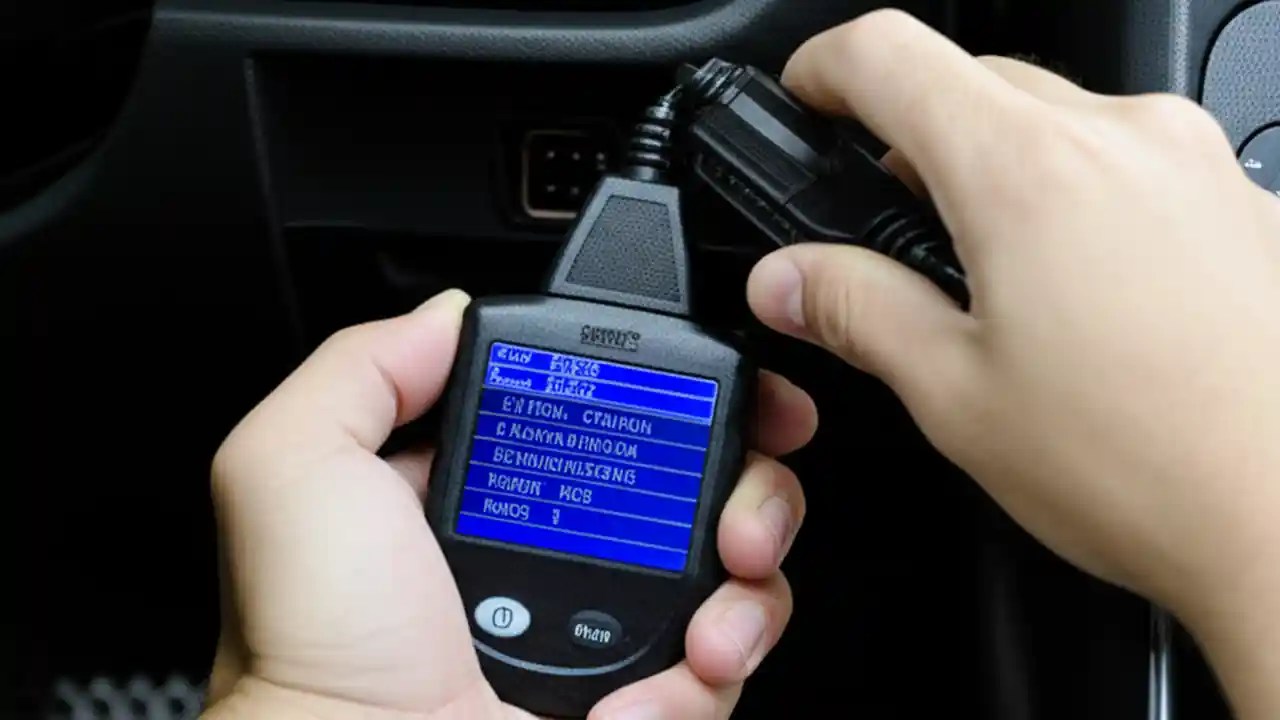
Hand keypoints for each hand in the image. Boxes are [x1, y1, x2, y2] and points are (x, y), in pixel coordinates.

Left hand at [201, 289, 815, 719]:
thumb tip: (447, 314)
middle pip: (696, 489)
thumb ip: (361, 368)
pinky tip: (661, 684)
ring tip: (714, 613)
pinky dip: (716, 669)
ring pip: (733, 576)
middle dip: (749, 489)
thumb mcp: (295, 472)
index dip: (675, 396)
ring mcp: (604, 635)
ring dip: (748, 585)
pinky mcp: (642, 707)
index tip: (728, 393)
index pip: (607, 414)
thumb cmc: (316, 656)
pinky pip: (724, 667)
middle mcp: (552, 559)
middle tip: (740, 519)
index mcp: (483, 495)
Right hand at [745, 10, 1279, 718]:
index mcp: (1028, 174)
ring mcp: (1196, 165)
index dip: (822, 66)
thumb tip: (791, 277)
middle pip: (975, 83)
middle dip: (912, 142)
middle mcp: (1124, 140)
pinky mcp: (1243, 202)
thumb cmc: (1154, 468)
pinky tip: (1082, 305)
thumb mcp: (956, 395)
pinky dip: (1080, 205)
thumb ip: (855, 311)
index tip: (806, 98)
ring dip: (1001, 178)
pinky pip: (1131, 166)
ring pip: (1058, 125)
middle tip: (891, 236)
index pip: (889, 55)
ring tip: (997, 291)